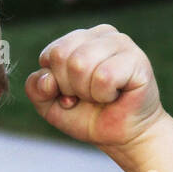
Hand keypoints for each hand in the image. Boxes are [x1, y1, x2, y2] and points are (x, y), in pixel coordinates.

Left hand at [23, 24, 165, 147]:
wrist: (123, 137)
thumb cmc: (89, 116)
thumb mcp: (50, 105)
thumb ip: (35, 88)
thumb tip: (47, 79)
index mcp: (79, 38)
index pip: (51, 53)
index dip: (56, 82)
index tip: (71, 94)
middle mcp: (101, 34)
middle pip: (62, 56)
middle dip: (70, 87)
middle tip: (88, 97)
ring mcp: (121, 43)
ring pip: (81, 64)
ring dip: (87, 92)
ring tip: (102, 96)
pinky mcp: (136, 59)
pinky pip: (103, 76)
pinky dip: (104, 94)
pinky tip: (115, 95)